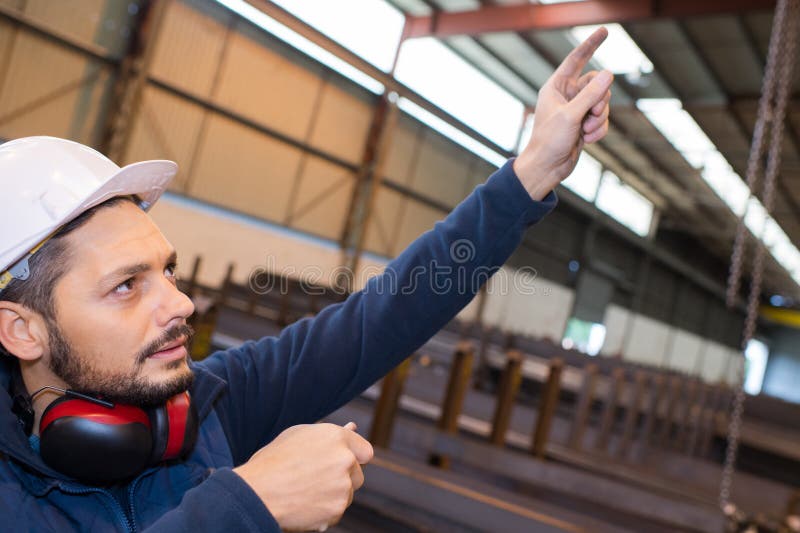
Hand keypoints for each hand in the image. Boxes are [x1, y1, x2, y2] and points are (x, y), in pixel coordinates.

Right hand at [233, 422, 372, 531]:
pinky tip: (303, 504)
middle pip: (358, 475)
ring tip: (304, 491)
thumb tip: (353, 427)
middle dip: (343, 479)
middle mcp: (345, 460)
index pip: (365, 451)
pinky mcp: (336, 511)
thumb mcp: (299, 436)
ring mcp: (342, 487)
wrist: (255, 492)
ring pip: (347, 495)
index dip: (355, 459)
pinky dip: (323, 512)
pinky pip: (335, 512)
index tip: (346, 464)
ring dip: (333, 496)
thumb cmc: (273, 461)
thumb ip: (329, 434)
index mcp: (337, 437)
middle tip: (316, 480)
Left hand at [514, 27, 613, 200]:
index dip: (590, 45)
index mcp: (556, 87)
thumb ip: (591, 94)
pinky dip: (598, 130)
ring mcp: (576, 110)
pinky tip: (586, 141)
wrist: (547, 168)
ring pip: (602, 103)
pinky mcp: (584, 124)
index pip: (576, 60)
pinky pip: (602, 120)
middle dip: (600, 99)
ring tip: (585, 131)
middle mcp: (566, 96)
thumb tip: (609, 73)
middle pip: (597, 83)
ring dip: (599, 118)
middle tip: (592, 113)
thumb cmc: (550, 141)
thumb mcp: (571, 115)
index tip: (605, 31)